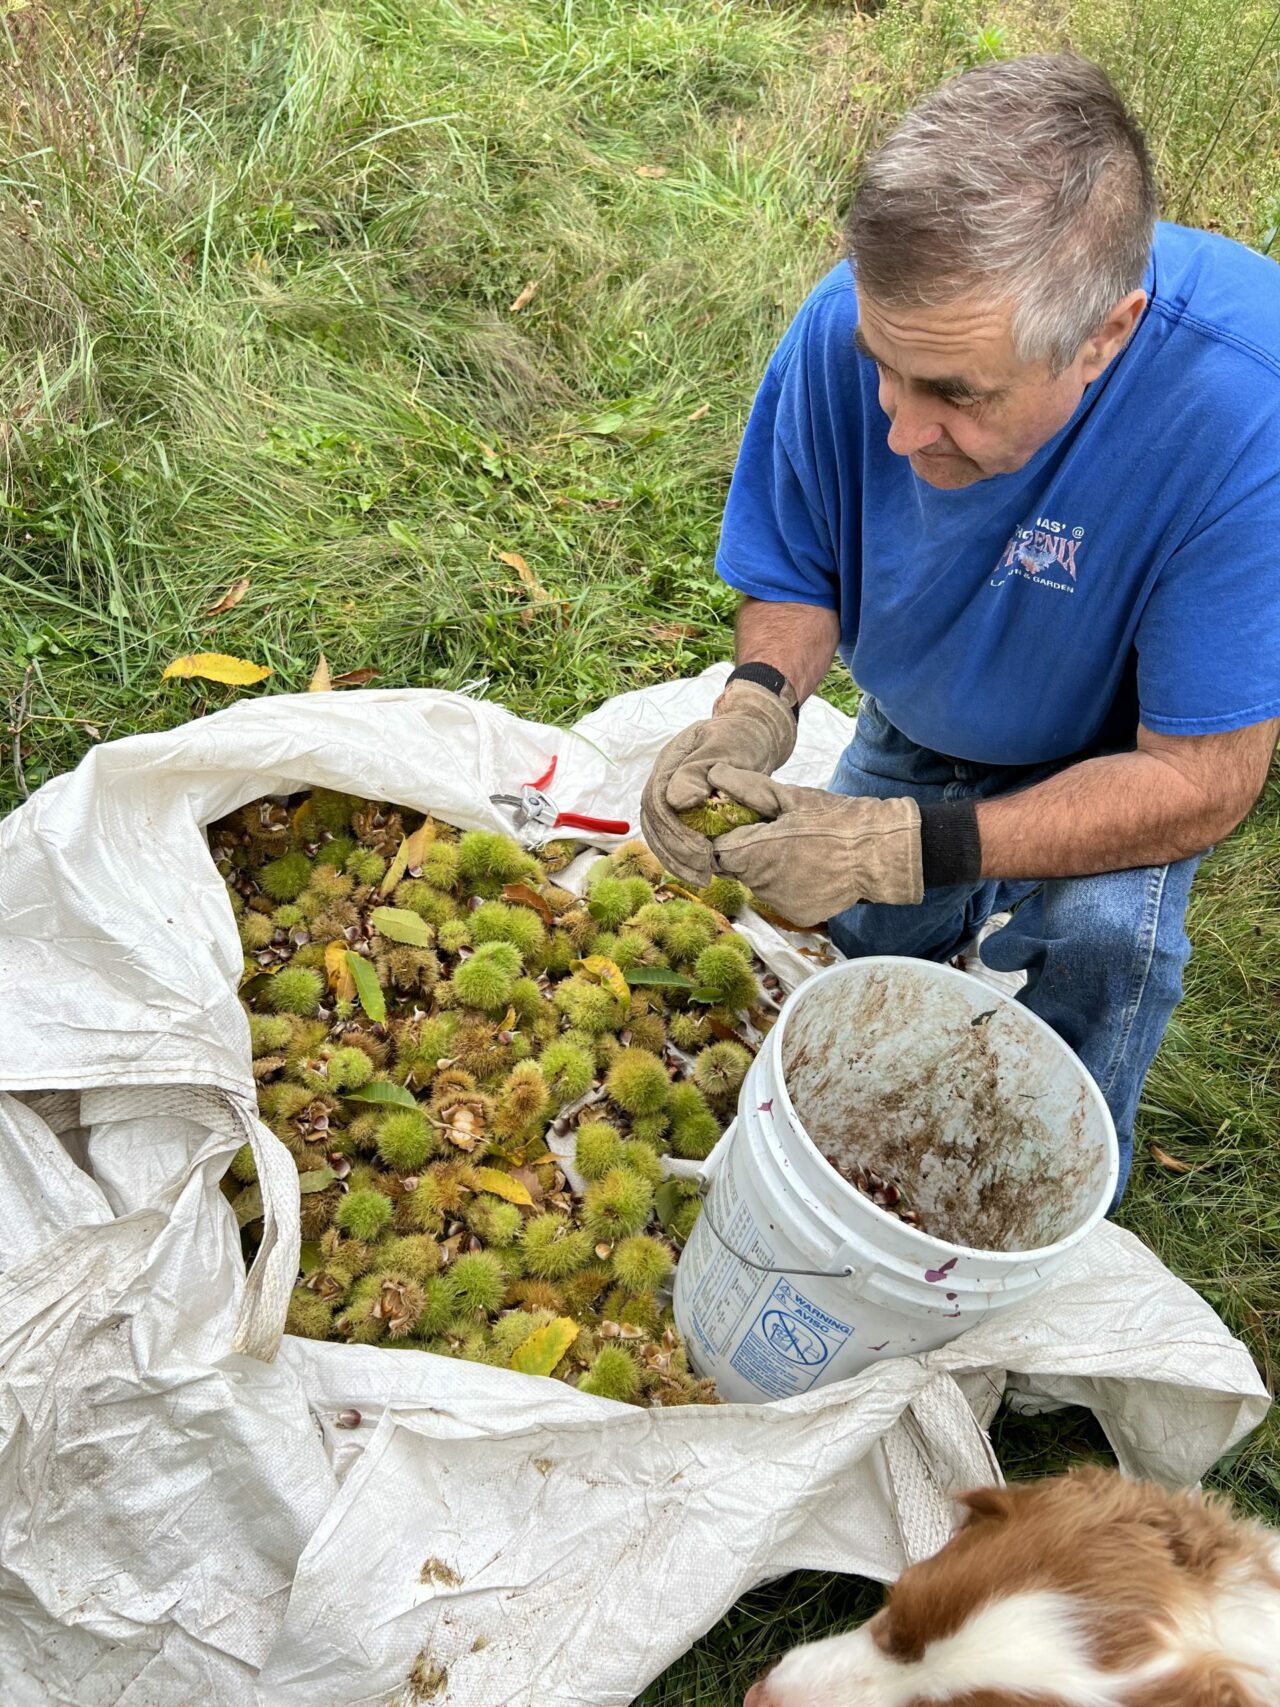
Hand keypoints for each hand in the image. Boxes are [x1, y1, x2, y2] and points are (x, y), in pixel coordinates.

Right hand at [640, 680, 796, 884]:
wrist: (752, 734)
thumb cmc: (742, 737)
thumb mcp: (726, 746)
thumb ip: (699, 770)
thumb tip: (676, 801)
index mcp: (669, 762)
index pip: (658, 802)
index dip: (675, 832)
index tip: (701, 852)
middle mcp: (662, 780)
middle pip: (654, 822)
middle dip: (676, 852)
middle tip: (702, 872)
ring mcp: (668, 794)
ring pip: (659, 833)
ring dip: (677, 859)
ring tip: (700, 877)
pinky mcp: (680, 809)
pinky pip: (673, 836)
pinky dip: (684, 856)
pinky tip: (700, 871)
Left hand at [707, 763, 923, 925]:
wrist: (879, 852)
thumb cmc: (835, 819)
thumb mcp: (791, 797)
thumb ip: (747, 789)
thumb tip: (712, 774)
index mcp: (755, 853)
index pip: (718, 852)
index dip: (727, 836)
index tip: (744, 824)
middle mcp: (762, 885)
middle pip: (736, 869)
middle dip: (747, 851)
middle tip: (776, 833)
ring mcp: (780, 903)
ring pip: (758, 884)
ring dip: (766, 868)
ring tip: (796, 849)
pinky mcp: (798, 916)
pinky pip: (780, 898)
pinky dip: (787, 885)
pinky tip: (808, 869)